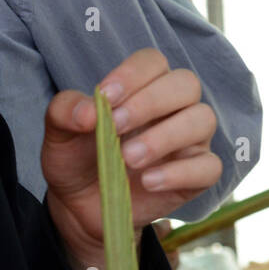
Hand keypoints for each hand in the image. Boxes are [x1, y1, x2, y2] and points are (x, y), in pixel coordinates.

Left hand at [41, 48, 221, 269]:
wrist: (81, 206)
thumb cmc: (77, 158)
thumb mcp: (59, 133)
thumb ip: (65, 111)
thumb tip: (88, 112)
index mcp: (144, 87)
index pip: (153, 62)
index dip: (133, 75)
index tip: (104, 97)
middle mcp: (175, 108)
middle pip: (186, 84)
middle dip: (151, 102)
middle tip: (115, 127)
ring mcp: (190, 141)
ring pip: (203, 120)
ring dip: (165, 136)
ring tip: (129, 158)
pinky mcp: (197, 175)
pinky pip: (209, 166)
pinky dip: (179, 173)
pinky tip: (148, 182)